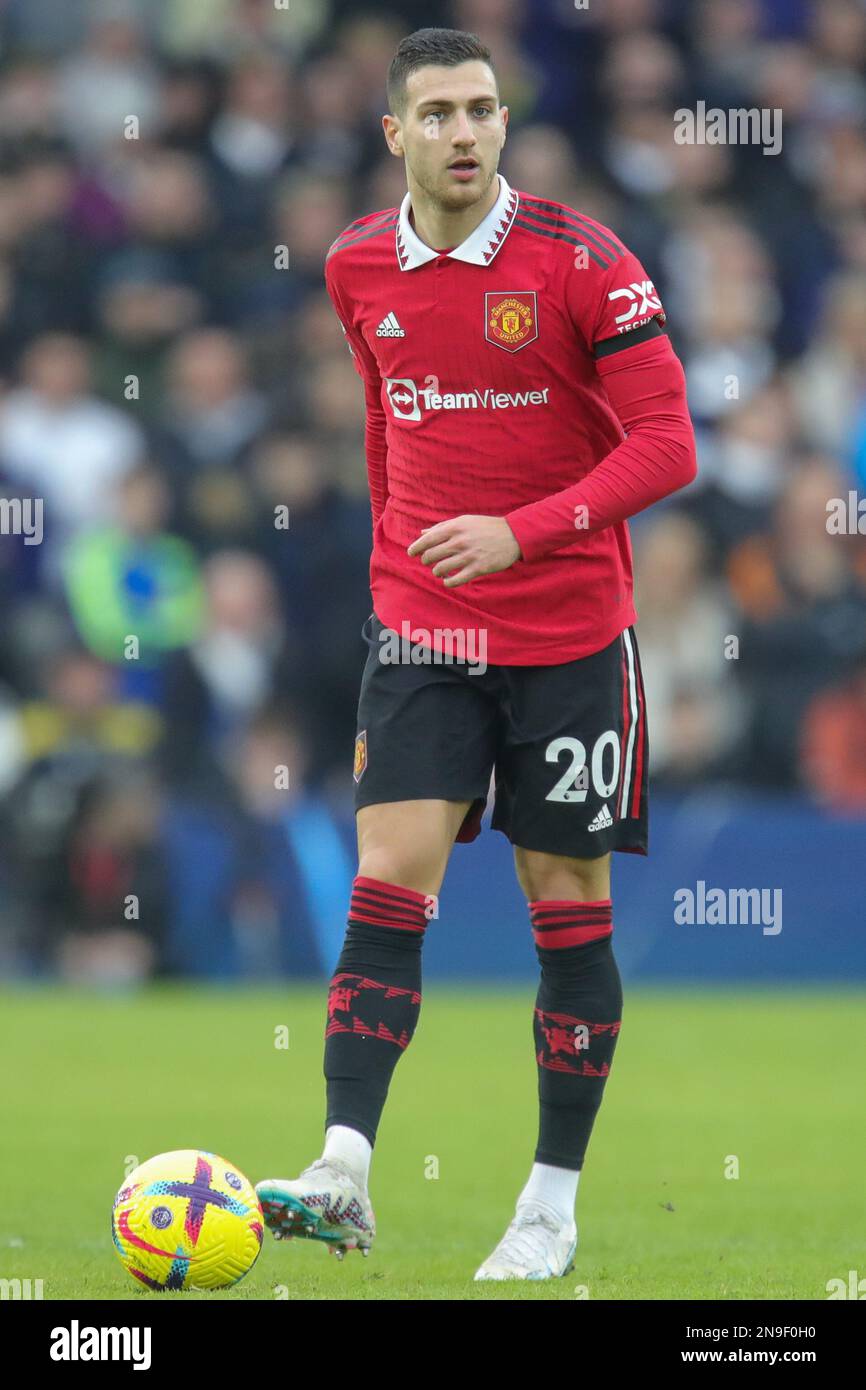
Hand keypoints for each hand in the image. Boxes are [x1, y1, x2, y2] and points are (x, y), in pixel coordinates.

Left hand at [407, 514, 521, 587]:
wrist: (513, 535)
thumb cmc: (486, 527)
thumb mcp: (464, 521)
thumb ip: (442, 527)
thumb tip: (422, 533)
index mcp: (455, 528)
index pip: (427, 539)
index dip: (416, 548)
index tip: (411, 553)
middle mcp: (459, 541)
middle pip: (431, 556)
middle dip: (426, 561)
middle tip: (430, 562)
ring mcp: (469, 556)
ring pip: (440, 569)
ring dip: (437, 572)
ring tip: (441, 571)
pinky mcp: (478, 569)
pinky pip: (455, 581)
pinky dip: (448, 583)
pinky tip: (448, 581)